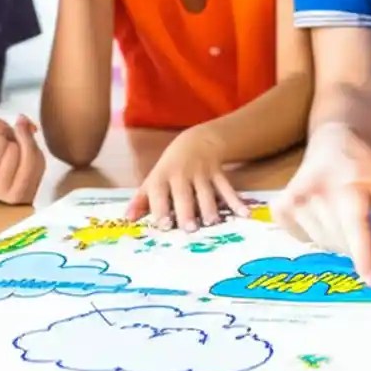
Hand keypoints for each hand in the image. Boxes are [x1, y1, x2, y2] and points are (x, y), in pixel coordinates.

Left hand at [125, 127, 248, 231]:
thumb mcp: (154, 179)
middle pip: (184, 195)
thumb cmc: (170, 168)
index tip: (164, 224)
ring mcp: (201, 173)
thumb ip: (142, 200)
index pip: (159, 193)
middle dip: (187, 211)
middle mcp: (181, 175)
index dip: (161, 208)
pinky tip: (244, 214)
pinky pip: (227, 188)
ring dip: (210, 207)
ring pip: (207, 192)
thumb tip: (127, 220)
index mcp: (162, 177)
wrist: (197, 142)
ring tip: (212, 223)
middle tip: (191, 228)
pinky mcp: (218, 173)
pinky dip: (236, 201)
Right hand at [271, 124, 370, 287]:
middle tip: (360, 225)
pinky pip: (303, 239)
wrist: (331, 142)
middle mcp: (315, 196)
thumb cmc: (362, 163)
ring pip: (323, 243)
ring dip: (337, 239)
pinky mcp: (280, 208)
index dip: (364, 259)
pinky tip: (322, 215)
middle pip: (341, 242)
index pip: (355, 230)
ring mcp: (293, 203)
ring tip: (340, 214)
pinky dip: (317, 235)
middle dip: (356, 244)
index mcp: (345, 188)